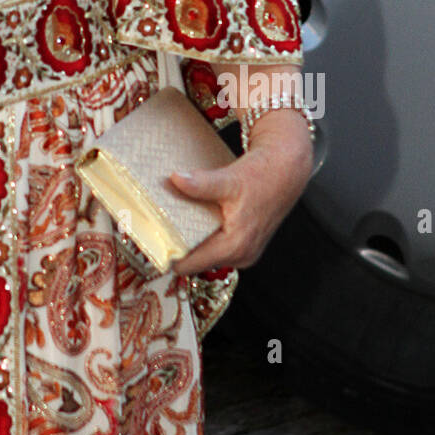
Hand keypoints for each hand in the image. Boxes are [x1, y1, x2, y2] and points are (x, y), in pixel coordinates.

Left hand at [168, 109, 313, 274]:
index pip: (192, 264)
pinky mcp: (246, 245)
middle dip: (179, 245)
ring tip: (168, 223)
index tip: (148, 246)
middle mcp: (241, 256)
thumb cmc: (262, 176)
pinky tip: (192, 220)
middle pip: (198, 260)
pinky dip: (204, 235)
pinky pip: (217, 246)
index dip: (170, 255)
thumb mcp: (229, 179)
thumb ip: (201, 184)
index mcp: (235, 246)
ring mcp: (245, 253)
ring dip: (192, 240)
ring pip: (208, 253)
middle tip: (153, 229)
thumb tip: (175, 179)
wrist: (286, 170)